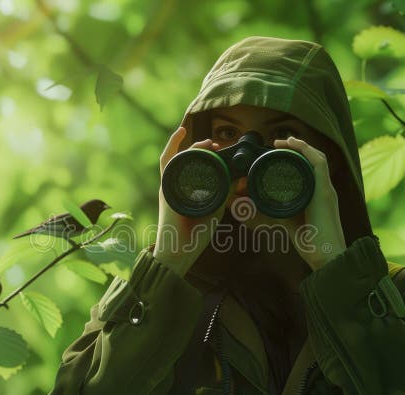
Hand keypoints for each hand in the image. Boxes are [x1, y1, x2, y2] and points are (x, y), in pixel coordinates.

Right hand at [153, 127, 227, 276]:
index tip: (217, 146)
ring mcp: (170, 186)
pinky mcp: (166, 188)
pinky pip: (166, 162)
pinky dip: (172, 146)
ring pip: (177, 157)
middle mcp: (177, 186)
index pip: (194, 167)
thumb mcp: (215, 209)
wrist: (180, 251)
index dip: (204, 154)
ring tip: (206, 142)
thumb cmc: (195, 235)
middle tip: (216, 144)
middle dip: (200, 147)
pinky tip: (180, 133)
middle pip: (186, 159)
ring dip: (191, 146)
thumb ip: (223, 193)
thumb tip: (238, 178)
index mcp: (187, 191)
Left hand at [268, 136, 346, 270]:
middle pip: (312, 159)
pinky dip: (306, 151)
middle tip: (275, 144)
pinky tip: (293, 145)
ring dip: (300, 146)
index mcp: (317, 194)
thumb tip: (239, 208)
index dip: (294, 156)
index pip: (309, 168)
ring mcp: (326, 189)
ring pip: (317, 158)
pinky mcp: (325, 192)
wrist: (325, 256)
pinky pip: (319, 163)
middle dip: (294, 149)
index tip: (275, 152)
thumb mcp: (283, 221)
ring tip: (283, 142)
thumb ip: (264, 214)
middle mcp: (323, 188)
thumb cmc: (309, 243)